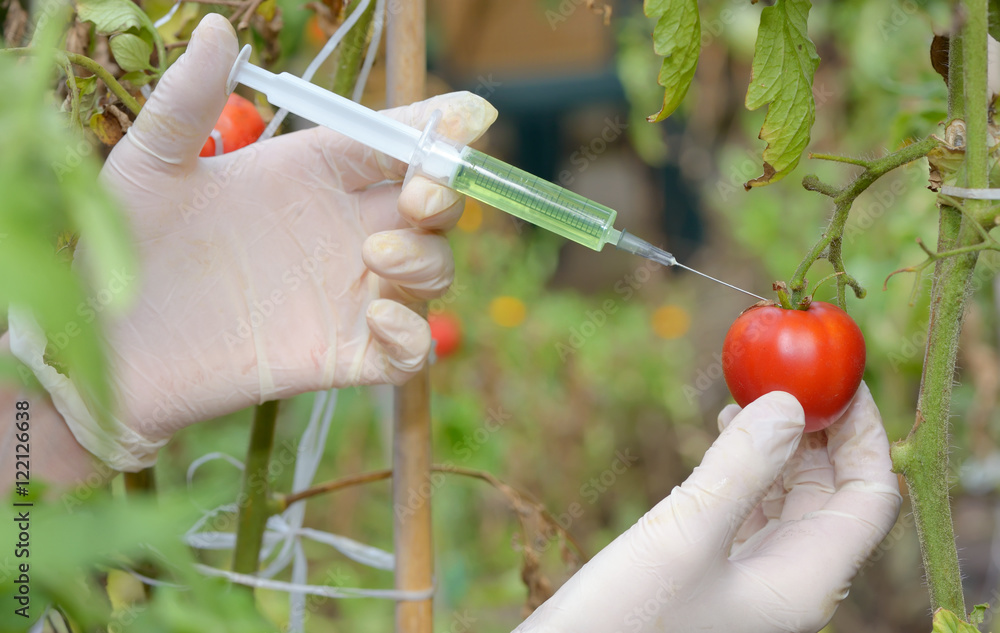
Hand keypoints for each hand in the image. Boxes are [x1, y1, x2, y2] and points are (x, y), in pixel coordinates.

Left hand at [83, 14, 495, 443]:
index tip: (470, 116)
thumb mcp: (152, 165)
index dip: (439, 128)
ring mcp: (349, 294)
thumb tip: (218, 26)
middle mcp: (344, 230)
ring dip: (426, 261)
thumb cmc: (125, 247)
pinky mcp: (345, 355)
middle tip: (419, 196)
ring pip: (433, 272)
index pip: (394, 142)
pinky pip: (409, 351)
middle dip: (445, 195)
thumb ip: (189, 100)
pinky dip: (414, 338)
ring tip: (377, 257)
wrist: (111, 345)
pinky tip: (379, 323)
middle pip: (433, 206)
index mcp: (313, 173)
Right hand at [514, 383, 900, 632]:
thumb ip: (741, 469)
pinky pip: (746, 507)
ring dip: (779, 443)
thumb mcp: (685, 537)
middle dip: (820, 430)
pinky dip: (742, 464)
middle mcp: (786, 580)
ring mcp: (748, 578)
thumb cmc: (628, 621)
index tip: (841, 379)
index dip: (865, 435)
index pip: (867, 497)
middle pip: (829, 493)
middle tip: (796, 371)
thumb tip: (790, 403)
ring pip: (786, 498)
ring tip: (756, 391)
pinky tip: (723, 433)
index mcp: (803, 581)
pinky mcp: (710, 571)